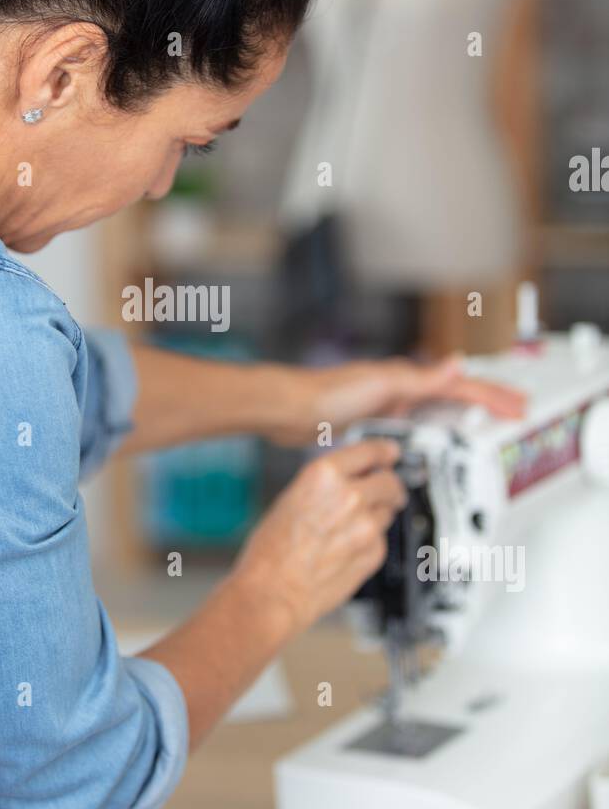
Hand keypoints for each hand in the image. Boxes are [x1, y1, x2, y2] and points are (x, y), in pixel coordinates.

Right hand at [232, 438, 405, 636]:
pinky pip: (381, 539)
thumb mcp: (290, 499)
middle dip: (389, 485)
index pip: (370, 451)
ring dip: (378, 514)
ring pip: (388, 511)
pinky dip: (371, 541)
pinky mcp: (374, 553)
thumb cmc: (270, 552)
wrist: (274, 591)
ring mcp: (366, 525)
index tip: (391, 453)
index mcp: (324, 475)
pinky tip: (348, 549)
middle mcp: (349, 495)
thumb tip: (348, 481)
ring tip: (353, 527)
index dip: (384, 451)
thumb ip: (325, 485)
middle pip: (389, 481)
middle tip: (387, 491)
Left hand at [270, 355, 526, 448]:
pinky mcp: (376, 424)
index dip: (492, 396)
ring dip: (466, 418)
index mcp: (408, 378)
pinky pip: (419, 427)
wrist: (290, 410)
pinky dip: (438, 433)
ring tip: (489, 425)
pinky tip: (438, 443)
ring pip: (439, 411)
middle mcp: (401, 389)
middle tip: (517, 411)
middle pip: (456, 396)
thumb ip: (422, 379)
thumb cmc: (328, 393)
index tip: (518, 405)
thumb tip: (458, 365)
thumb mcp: (382, 385)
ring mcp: (390, 406)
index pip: (462, 386)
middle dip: (487, 403)